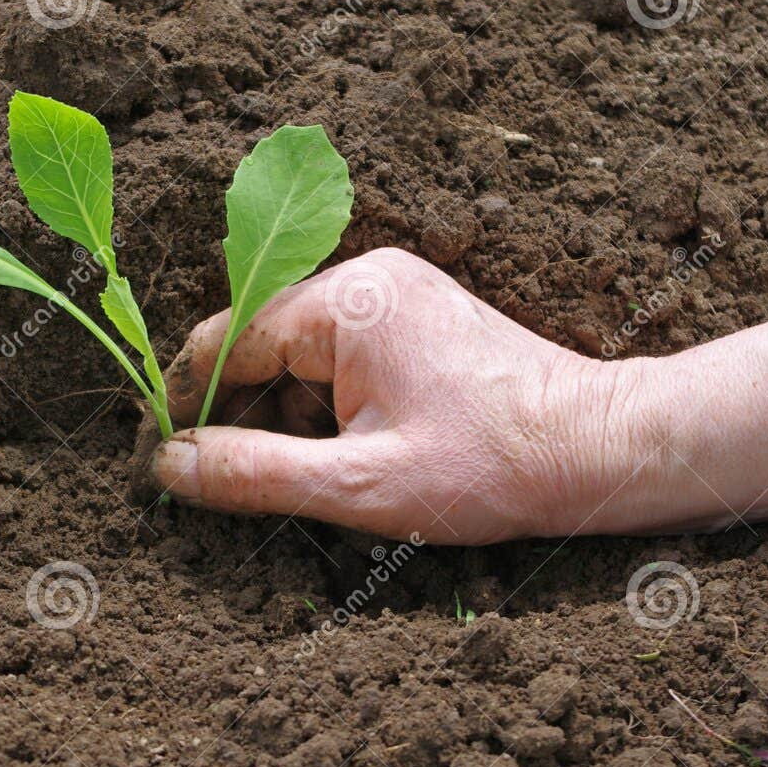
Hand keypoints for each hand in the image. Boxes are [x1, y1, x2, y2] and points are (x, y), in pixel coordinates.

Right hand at [150, 248, 641, 543]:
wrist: (598, 449)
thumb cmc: (491, 467)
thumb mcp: (359, 486)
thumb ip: (252, 474)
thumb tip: (169, 467)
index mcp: (345, 302)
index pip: (225, 340)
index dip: (188, 404)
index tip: (168, 462)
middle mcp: (365, 278)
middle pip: (259, 345)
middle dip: (242, 416)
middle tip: (237, 488)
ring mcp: (395, 293)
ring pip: (298, 356)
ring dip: (290, 418)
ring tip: (326, 480)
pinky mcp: (416, 318)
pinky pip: (340, 357)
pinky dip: (329, 408)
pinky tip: (357, 457)